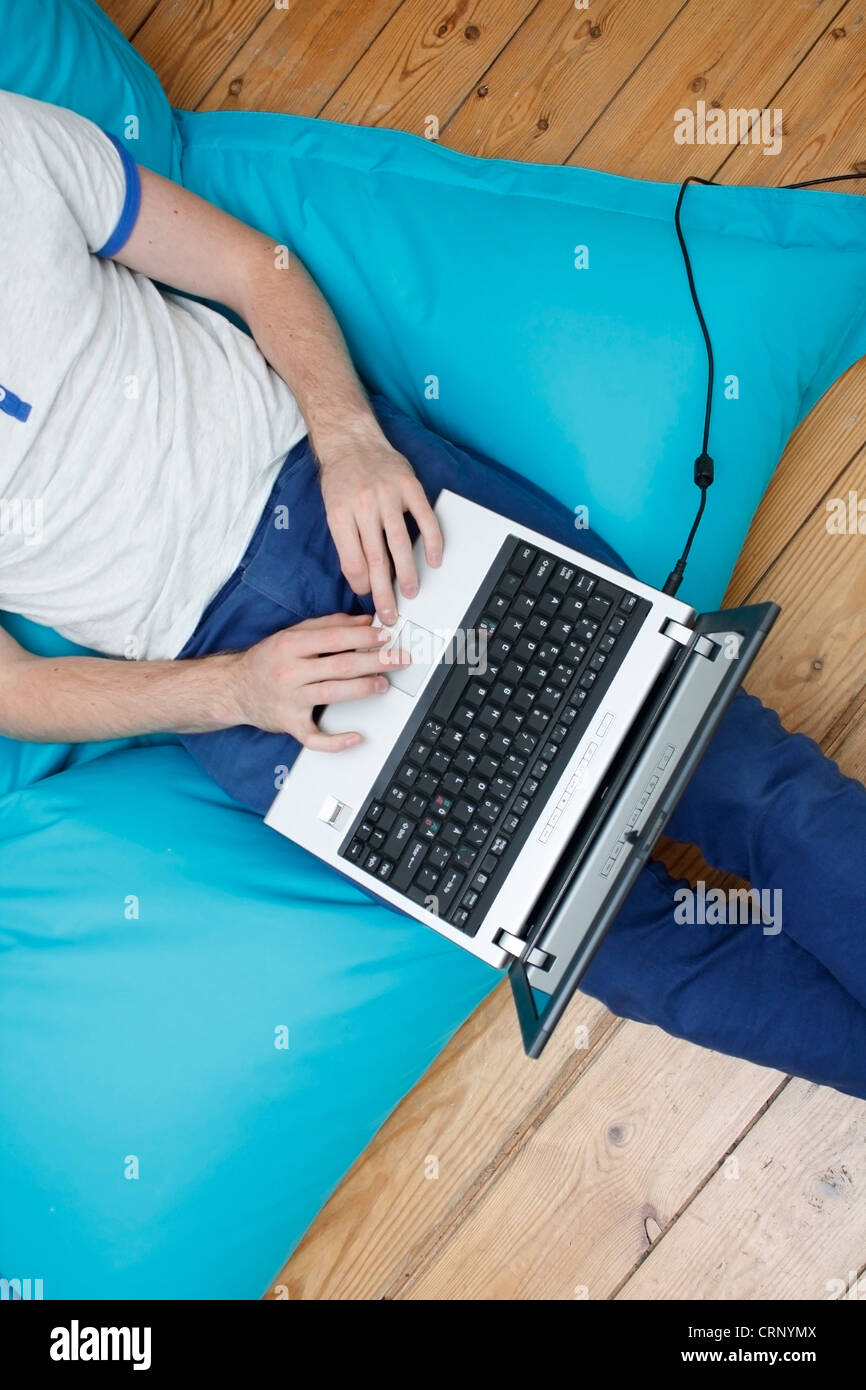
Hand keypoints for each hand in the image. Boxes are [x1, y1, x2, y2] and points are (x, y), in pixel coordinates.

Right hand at [230, 612, 408, 749]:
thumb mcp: (291, 634)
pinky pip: (314, 737)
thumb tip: (364, 621)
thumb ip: (328, 625)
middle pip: (340, 666)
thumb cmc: (266, 661)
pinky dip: (336, 741)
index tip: (386, 637)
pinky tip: (355, 737)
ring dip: (363, 689)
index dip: (363, 637)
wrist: (233, 688)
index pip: (334, 639)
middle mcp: (289, 672)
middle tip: (399, 659)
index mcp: (290, 646)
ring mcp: (289, 700)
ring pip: (333, 694)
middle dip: (375, 661)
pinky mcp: (289, 724)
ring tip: (383, 684)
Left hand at [316, 421, 442, 624]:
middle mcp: (364, 506)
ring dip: (408, 573)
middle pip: (377, 560)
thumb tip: (361, 576)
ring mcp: (389, 495)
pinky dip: (433, 542)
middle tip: (391, 612)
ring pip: (400, 544)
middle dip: (384, 592)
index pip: (352, 561)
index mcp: (340, 514)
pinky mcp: (410, 486)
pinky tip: (434, 559)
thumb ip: (345, 540)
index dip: (361, 585)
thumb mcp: (331, 509)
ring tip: (412, 592)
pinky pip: (425, 519)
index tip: (369, 597)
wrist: (351, 439)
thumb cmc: (340, 477)